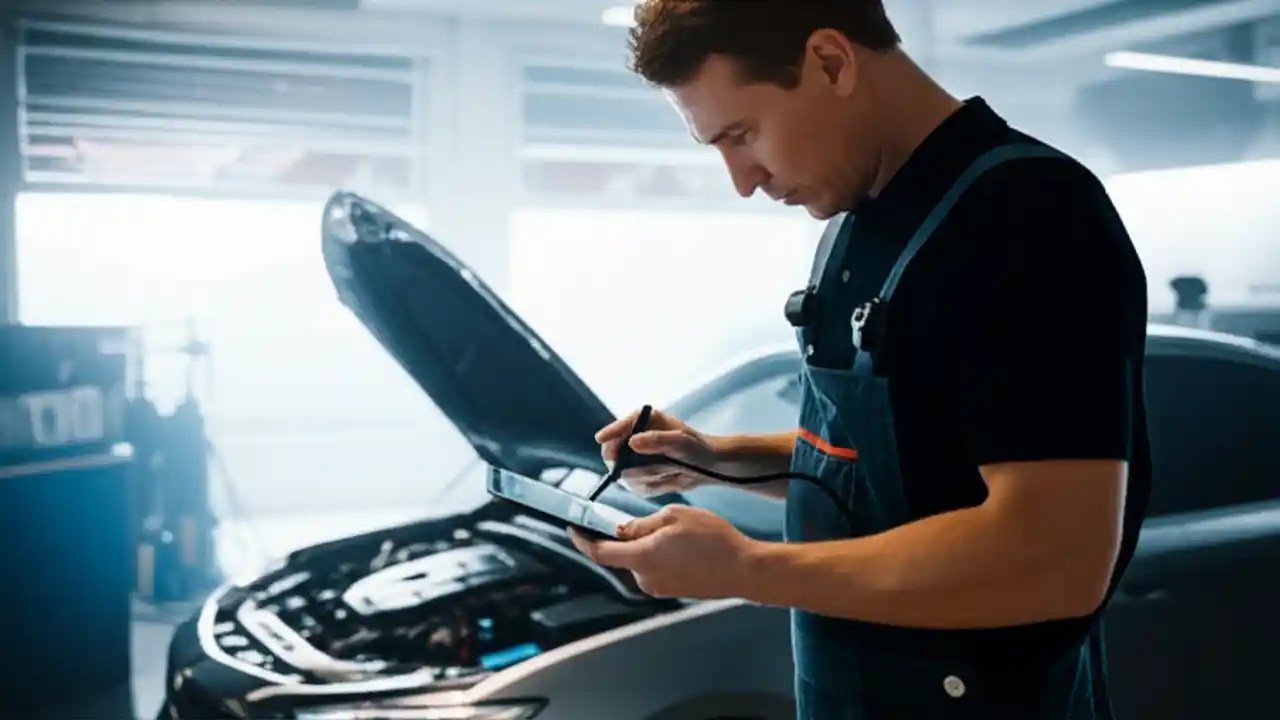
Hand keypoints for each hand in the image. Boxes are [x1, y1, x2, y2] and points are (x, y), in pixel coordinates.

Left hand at [567, 506, 758, 599]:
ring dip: (647, 546)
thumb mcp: (674, 516)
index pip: (600, 553)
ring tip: (677, 532)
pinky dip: (660, 555)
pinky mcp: (672, 590)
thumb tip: (622, 530)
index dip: (583, 542)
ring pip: (641, 560)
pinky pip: (656, 569)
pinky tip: (683, 546)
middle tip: (649, 519)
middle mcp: (645, 578)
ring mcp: (659, 587)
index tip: (574, 529)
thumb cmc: (712, 539)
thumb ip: (642, 525)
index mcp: (642, 557)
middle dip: (627, 537)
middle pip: (622, 555)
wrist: (743, 569)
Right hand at [595, 408, 720, 496]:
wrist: (710, 466)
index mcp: (644, 422)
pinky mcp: (641, 476)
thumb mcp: (681, 442)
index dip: (610, 434)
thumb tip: (632, 442)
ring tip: (669, 471)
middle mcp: (637, 439)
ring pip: (627, 474)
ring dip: (647, 477)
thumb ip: (657, 441)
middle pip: (614, 453)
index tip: (601, 440)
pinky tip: (668, 480)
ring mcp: (637, 459)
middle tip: (638, 469)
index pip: (619, 428)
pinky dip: (652, 487)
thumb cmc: (698, 447)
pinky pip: (637, 487)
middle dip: (627, 464)